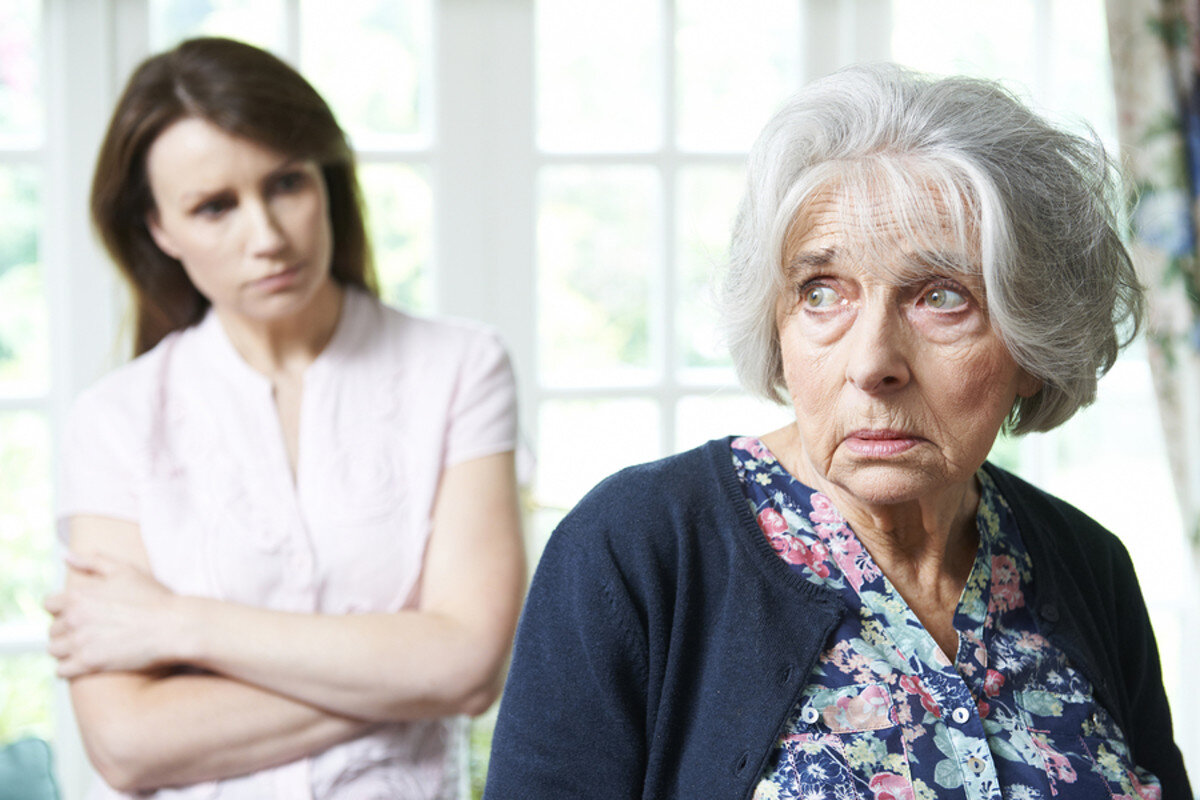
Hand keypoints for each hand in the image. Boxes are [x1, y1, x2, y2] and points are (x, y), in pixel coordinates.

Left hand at [44, 552, 180, 678]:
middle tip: (86, 632)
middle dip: (66, 630)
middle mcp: (74, 618)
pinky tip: (83, 664)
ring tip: (84, 648)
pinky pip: (62, 670)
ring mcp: (80, 642)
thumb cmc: (152, 597)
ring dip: (65, 650)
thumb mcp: (125, 571)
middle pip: (53, 629)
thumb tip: (66, 556)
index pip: (49, 605)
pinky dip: (68, 668)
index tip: (77, 613)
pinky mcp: (89, 663)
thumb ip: (92, 562)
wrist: (173, 625)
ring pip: (54, 650)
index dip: (62, 609)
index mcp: (79, 595)